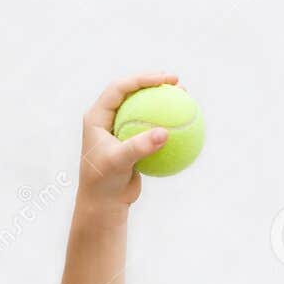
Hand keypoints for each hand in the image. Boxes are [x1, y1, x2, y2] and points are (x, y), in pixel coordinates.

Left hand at [78, 71, 179, 208]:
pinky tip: (186, 123)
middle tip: (175, 80)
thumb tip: (165, 133)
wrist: (104, 204)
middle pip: (132, 92)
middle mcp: (107, 120)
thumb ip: (141, 146)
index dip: (141, 79)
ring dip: (163, 101)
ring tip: (183, 94)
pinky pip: (152, 129)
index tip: (163, 79)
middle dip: (153, 82)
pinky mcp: (132, 143)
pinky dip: (167, 124)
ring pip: (143, 109)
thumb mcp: (120, 163)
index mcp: (96, 117)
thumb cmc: (104, 184)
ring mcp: (120, 130)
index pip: (119, 89)